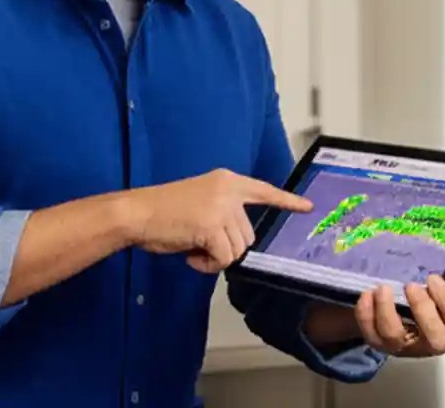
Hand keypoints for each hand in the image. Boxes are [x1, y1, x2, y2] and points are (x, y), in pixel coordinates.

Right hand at [125, 168, 312, 272]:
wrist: (137, 212)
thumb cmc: (161, 211)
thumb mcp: (200, 202)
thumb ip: (222, 213)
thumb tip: (238, 242)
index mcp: (226, 180)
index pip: (263, 190)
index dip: (286, 201)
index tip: (307, 207)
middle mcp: (228, 190)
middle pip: (249, 234)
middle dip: (228, 247)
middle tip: (200, 246)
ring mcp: (221, 208)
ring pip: (238, 249)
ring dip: (217, 258)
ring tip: (193, 249)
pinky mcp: (212, 227)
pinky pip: (224, 259)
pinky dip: (208, 265)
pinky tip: (190, 256)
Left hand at [305, 275, 444, 357]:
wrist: (400, 305)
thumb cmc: (429, 292)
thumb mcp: (444, 285)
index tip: (432, 277)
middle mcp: (431, 344)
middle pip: (435, 340)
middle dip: (423, 310)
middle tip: (410, 285)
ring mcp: (404, 348)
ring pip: (395, 338)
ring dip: (387, 312)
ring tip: (383, 288)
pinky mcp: (380, 345)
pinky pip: (371, 335)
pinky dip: (366, 314)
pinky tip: (367, 294)